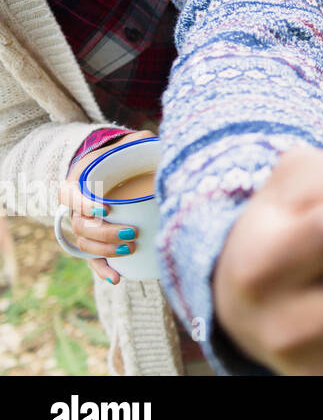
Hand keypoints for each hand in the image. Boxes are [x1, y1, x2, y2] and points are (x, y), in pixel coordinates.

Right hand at [58, 130, 154, 283]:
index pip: (70, 195)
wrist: (117, 165)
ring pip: (84, 243)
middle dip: (104, 233)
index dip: (84, 204)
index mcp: (79, 180)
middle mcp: (77, 204)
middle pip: (81, 226)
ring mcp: (85, 223)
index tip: (107, 209)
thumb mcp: (131, 142)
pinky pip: (92, 258)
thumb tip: (156, 141)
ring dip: (104, 251)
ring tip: (130, 249)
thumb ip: (140, 140)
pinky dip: (102, 269)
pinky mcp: (96, 238)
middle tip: (131, 233)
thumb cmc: (126, 153)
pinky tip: (117, 278)